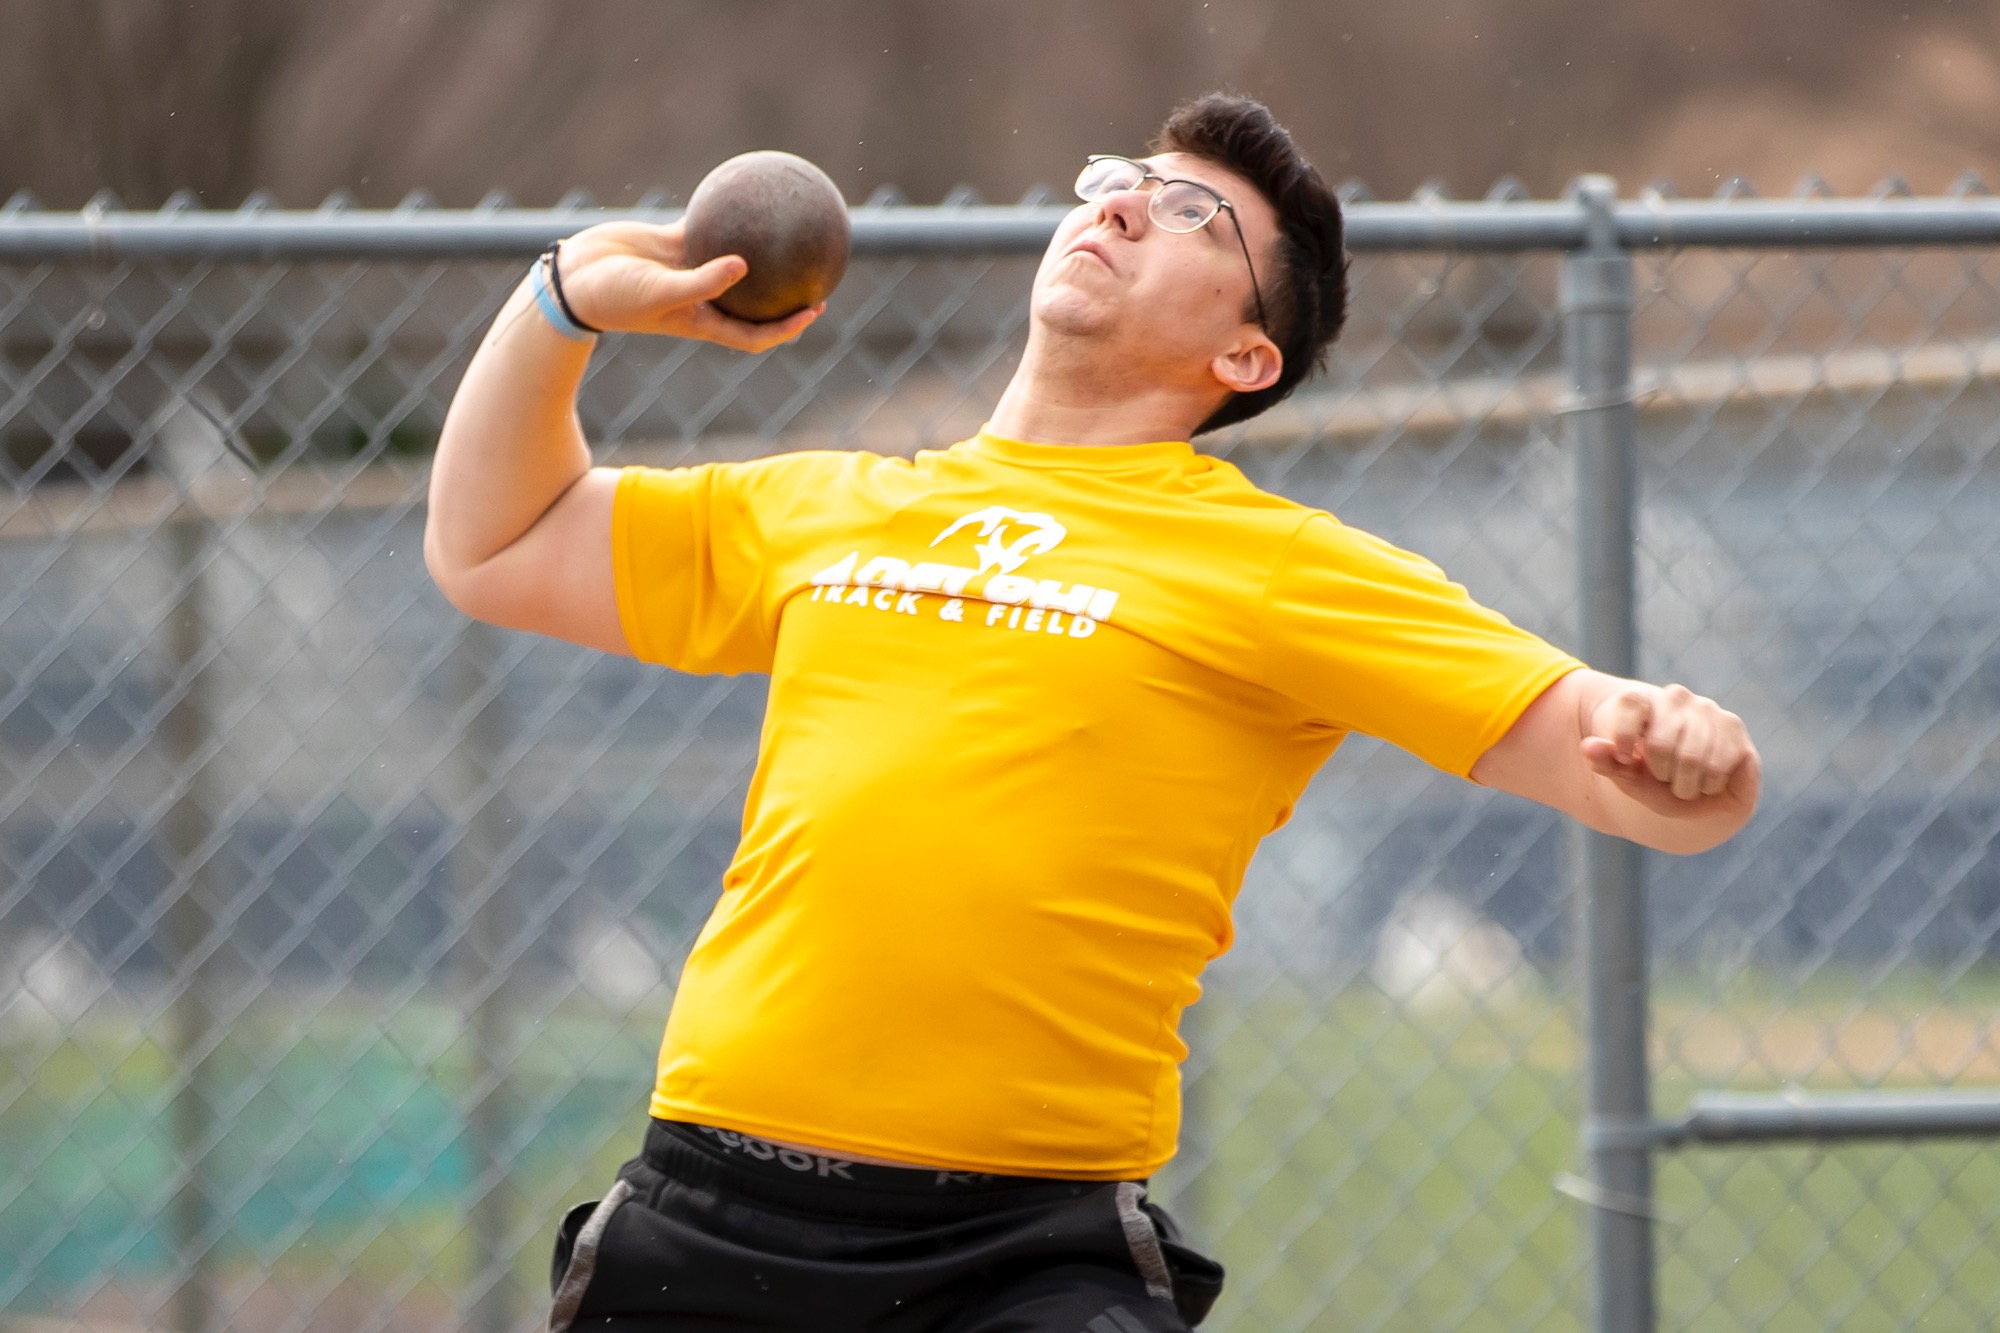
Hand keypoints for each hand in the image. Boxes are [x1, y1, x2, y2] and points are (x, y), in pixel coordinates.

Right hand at [551, 220, 821, 350]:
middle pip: (753, 302)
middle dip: (784, 293)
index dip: (787, 327)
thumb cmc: (615, 297)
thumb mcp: (660, 293)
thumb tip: (744, 266)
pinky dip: (724, 217)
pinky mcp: (674, 244)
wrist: (577, 278)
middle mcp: (702, 299)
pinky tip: (743, 193)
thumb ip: (702, 282)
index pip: (755, 333)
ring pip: (734, 262)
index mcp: (703, 321)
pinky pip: (708, 229)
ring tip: (789, 230)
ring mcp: (689, 271)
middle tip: (815, 272)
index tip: (814, 310)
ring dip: (759, 252)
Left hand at [1580, 682, 1759, 815]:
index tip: (1627, 761)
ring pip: (1691, 759)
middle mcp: (1675, 697)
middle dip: (1661, 775)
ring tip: (1685, 783)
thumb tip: (1587, 747)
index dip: (1624, 736)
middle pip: (1660, 744)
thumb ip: (1606, 762)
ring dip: (1685, 785)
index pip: (1629, 703)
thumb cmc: (1656, 783)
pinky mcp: (1732, 724)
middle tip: (1665, 779)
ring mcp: (1706, 708)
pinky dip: (1709, 785)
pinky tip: (1708, 781)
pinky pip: (1718, 765)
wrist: (1699, 795)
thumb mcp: (1626, 777)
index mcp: (1641, 700)